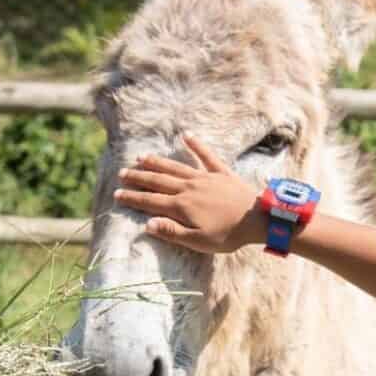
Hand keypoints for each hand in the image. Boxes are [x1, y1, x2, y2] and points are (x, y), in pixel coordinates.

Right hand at [114, 135, 264, 252]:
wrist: (259, 219)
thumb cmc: (229, 235)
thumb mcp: (199, 241)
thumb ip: (173, 232)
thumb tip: (147, 224)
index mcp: (182, 206)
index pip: (150, 201)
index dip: (133, 198)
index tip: (117, 194)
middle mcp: (189, 188)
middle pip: (158, 180)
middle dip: (138, 177)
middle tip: (122, 173)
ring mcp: (205, 178)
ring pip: (175, 167)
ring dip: (157, 162)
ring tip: (141, 158)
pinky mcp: (221, 173)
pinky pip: (206, 156)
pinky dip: (196, 144)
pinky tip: (186, 135)